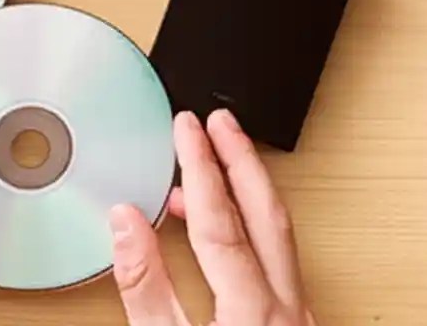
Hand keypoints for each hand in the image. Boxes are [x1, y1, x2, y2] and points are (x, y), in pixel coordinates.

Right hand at [110, 110, 315, 325]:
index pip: (221, 220)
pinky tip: (225, 220)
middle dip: (241, 158)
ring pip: (279, 232)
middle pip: (267, 213)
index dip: (200, 166)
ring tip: (216, 159)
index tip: (187, 128)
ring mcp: (299, 315)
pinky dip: (253, 225)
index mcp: (254, 312)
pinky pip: (280, 256)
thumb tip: (126, 224)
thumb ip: (145, 288)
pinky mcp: (298, 321)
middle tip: (220, 121)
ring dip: (248, 189)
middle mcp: (287, 308)